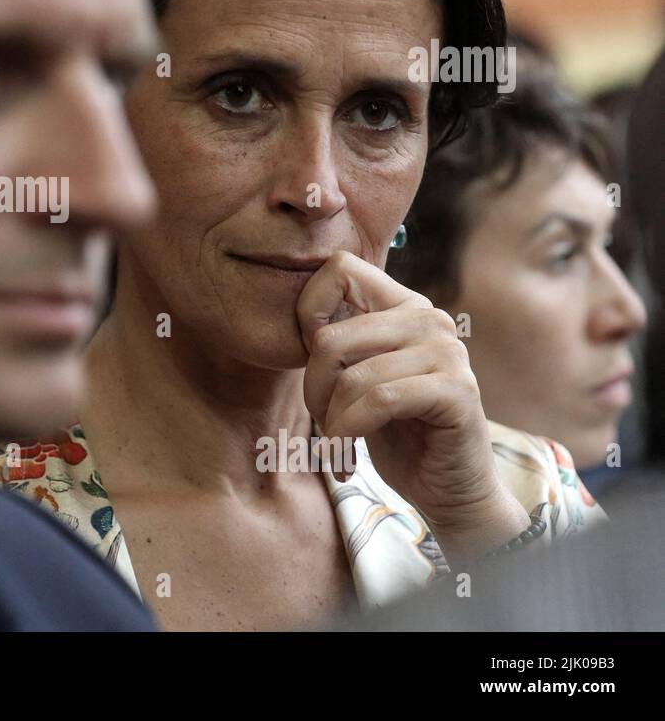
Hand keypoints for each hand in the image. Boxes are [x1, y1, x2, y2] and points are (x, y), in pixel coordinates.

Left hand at [296, 251, 529, 565]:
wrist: (448, 491)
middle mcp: (430, 319)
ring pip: (351, 376)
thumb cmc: (396, 434)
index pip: (339, 268)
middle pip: (330, 337)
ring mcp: (448, 352)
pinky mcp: (456, 389)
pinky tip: (347, 456)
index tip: (315, 362)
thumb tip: (302, 318)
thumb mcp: (357, 379)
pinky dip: (350, 432)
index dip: (308, 313)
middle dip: (313, 389)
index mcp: (404, 306)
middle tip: (323, 422)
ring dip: (331, 420)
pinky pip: (378, 400)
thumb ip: (338, 342)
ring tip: (337, 442)